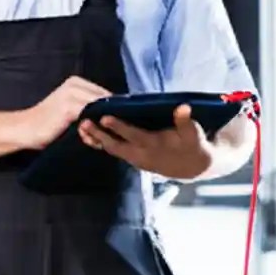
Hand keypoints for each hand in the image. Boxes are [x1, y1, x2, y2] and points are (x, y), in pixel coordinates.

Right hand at [22, 76, 111, 150]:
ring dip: (100, 129)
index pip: (108, 96)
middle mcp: (76, 84)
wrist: (25, 129)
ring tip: (92, 141)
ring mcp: (72, 94)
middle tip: (99, 138)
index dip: (111, 113)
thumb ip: (89, 107)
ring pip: (100, 112)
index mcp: (77, 82)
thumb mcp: (72, 109)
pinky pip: (91, 119)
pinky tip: (87, 140)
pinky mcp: (69, 107)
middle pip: (106, 103)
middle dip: (107, 121)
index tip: (105, 129)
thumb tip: (116, 114)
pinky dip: (93, 132)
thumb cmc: (48, 123)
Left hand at [78, 104, 212, 179]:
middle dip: (99, 135)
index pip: (133, 135)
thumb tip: (182, 107)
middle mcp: (142, 154)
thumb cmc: (192, 145)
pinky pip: (115, 152)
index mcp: (155, 145)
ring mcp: (136, 159)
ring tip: (82, 126)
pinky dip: (103, 144)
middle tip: (83, 122)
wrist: (192, 167)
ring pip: (112, 150)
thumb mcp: (193, 134)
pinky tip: (91, 134)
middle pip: (116, 145)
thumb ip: (185, 121)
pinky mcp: (133, 160)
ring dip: (98, 139)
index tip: (104, 117)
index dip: (119, 127)